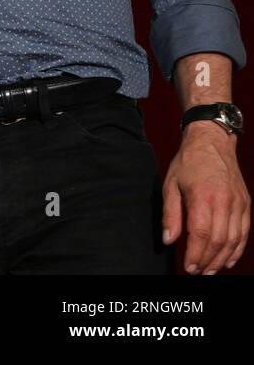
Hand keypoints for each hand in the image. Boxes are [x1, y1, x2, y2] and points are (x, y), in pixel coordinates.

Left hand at [162, 120, 248, 273]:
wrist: (212, 142)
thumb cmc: (188, 163)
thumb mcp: (170, 184)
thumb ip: (170, 214)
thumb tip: (169, 240)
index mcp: (203, 196)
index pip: (200, 233)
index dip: (195, 254)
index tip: (188, 266)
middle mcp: (224, 202)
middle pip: (218, 240)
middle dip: (208, 260)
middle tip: (197, 271)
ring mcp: (238, 204)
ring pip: (234, 240)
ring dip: (222, 259)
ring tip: (210, 270)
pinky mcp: (245, 204)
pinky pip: (244, 232)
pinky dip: (237, 249)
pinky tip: (227, 260)